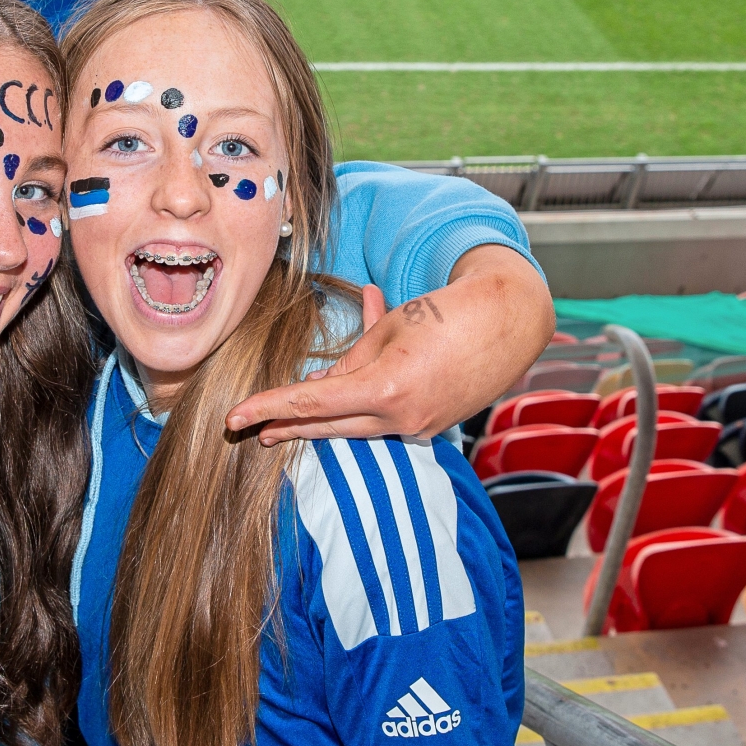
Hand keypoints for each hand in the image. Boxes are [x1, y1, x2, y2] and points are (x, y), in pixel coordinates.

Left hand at [225, 244, 554, 445]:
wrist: (509, 320)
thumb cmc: (445, 314)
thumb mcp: (387, 331)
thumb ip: (351, 362)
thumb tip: (318, 388)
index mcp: (385, 389)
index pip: (312, 404)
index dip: (270, 409)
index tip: (236, 416)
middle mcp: (402, 417)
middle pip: (330, 426)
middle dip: (288, 427)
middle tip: (252, 431)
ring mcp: (419, 427)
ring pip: (356, 427)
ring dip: (321, 423)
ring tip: (282, 426)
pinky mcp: (432, 425)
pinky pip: (384, 419)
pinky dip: (362, 407)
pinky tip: (343, 399)